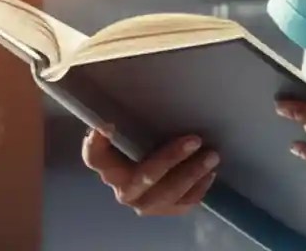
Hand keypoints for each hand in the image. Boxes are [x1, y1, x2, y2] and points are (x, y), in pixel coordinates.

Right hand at [80, 123, 220, 215]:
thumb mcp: (135, 129)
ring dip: (191, 174)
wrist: (156, 169)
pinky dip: (197, 190)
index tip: (109, 125)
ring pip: (166, 194)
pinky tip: (209, 174)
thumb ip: (130, 120)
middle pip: (144, 176)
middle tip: (195, 140)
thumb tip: (128, 94)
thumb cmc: (143, 141)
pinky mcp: (163, 211)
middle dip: (171, 159)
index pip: (94, 157)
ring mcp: (143, 203)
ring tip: (212, 156)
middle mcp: (122, 188)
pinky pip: (181, 205)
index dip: (97, 144)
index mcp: (108, 166)